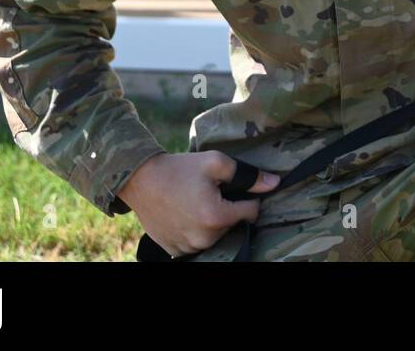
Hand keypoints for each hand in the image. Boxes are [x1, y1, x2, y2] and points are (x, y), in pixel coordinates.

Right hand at [117, 151, 279, 256]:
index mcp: (216, 217)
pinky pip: (198, 242)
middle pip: (233, 225)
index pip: (252, 212)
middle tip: (210, 192)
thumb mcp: (215, 162)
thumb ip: (247, 175)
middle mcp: (204, 238)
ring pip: (216, 235)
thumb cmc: (179, 169)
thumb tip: (274, 183)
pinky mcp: (176, 251)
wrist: (140, 181)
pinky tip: (186, 214)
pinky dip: (196, 230)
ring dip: (213, 222)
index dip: (248, 197)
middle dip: (228, 209)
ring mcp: (188, 248)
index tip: (234, 188)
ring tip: (196, 202)